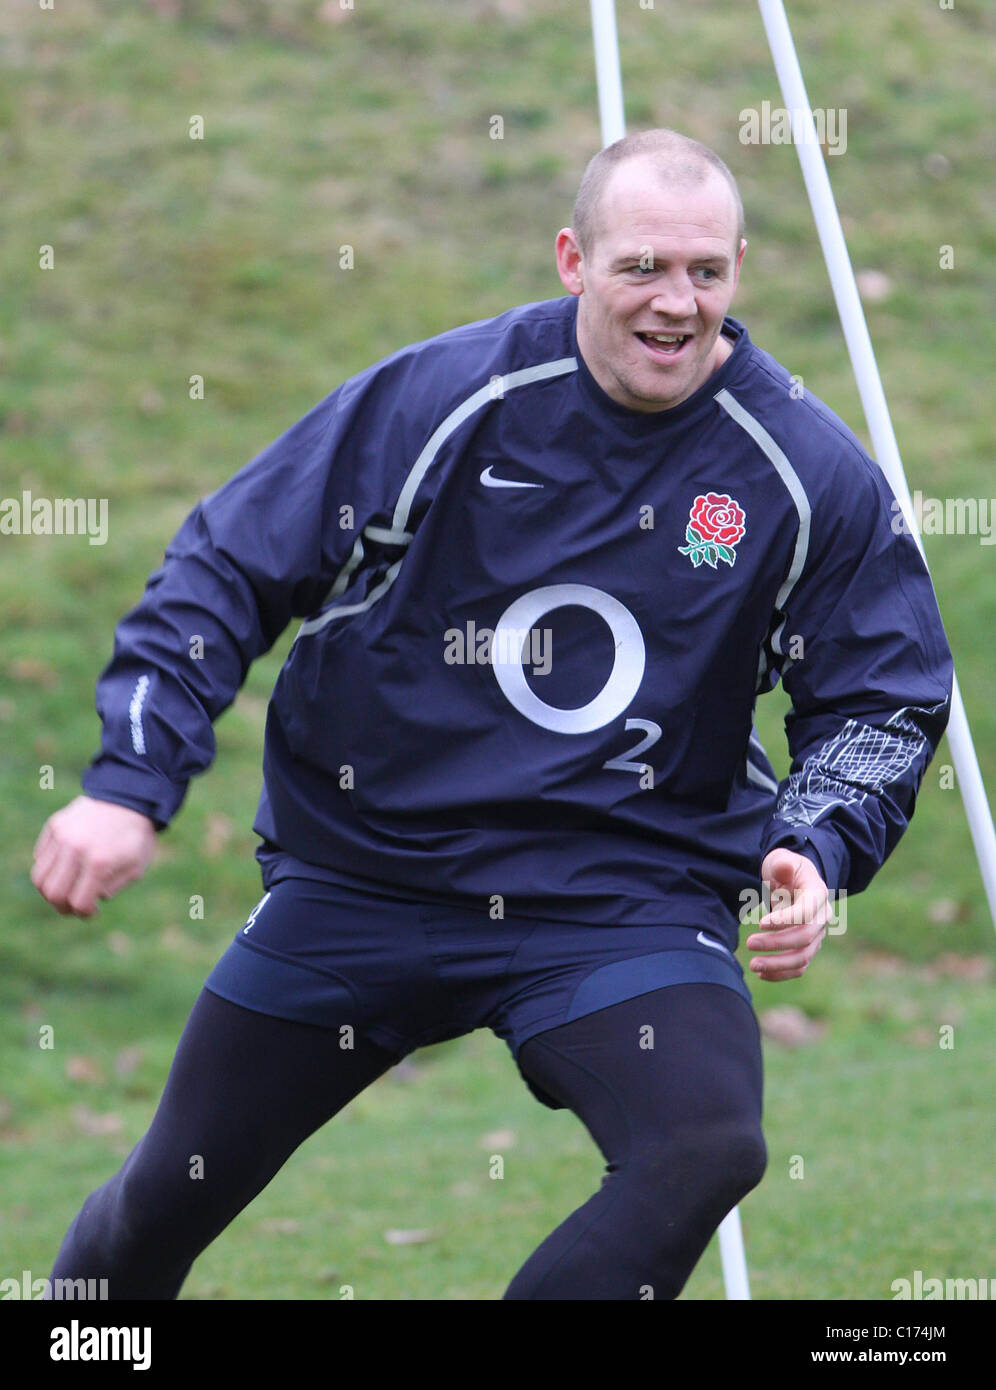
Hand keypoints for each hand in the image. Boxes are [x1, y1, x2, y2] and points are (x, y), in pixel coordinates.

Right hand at [31, 795, 157, 917]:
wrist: (130, 797)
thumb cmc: (136, 836)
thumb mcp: (135, 868)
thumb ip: (112, 889)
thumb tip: (91, 898)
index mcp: (100, 863)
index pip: (78, 902)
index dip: (84, 913)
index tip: (92, 911)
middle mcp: (76, 849)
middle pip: (53, 893)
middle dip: (62, 907)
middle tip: (73, 907)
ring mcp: (62, 835)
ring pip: (40, 876)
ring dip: (50, 890)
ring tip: (66, 889)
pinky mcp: (55, 825)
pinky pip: (40, 856)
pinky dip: (49, 868)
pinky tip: (66, 867)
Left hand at [746, 847, 829, 981]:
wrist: (792, 882)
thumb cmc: (784, 869)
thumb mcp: (781, 859)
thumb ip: (783, 863)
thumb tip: (784, 868)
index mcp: (818, 894)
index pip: (806, 912)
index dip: (785, 920)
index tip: (760, 923)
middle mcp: (822, 918)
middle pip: (805, 938)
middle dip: (776, 943)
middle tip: (749, 943)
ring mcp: (817, 935)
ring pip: (803, 957)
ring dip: (778, 965)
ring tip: (753, 964)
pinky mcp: (808, 948)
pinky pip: (799, 967)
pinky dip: (781, 973)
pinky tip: (761, 973)